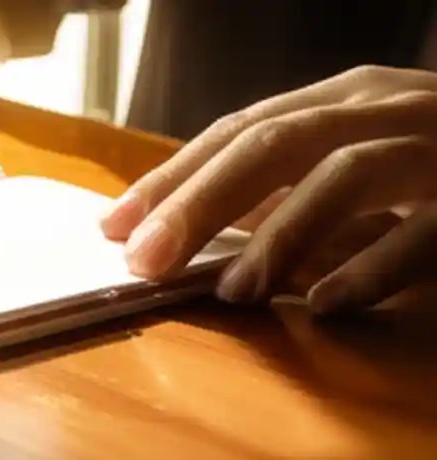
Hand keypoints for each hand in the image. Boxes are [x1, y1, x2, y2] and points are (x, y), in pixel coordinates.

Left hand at [100, 65, 436, 313]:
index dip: (171, 178)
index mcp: (348, 99)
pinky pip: (428, 230)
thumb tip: (186, 235)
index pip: (240, 131)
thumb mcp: (361, 164)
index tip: (111, 226)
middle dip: (198, 201)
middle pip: (275, 142)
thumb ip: (288, 191)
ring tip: (230, 288)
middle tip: (141, 260)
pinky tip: (328, 304)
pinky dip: (373, 267)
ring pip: (347, 172)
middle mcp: (390, 109)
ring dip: (279, 233)